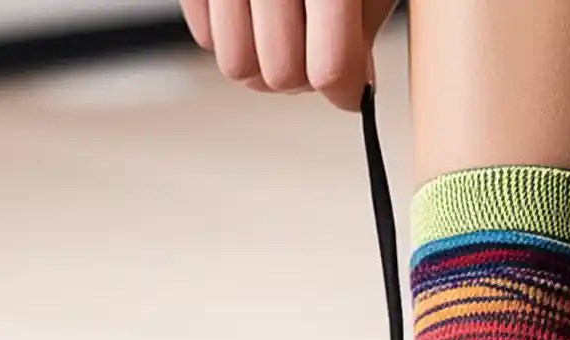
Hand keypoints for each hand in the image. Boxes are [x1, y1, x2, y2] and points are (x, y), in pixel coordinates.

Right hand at [180, 0, 396, 109]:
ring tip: (285, 36)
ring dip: (264, 66)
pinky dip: (231, 37)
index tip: (352, 95)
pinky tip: (254, 13)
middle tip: (316, 54)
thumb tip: (357, 88)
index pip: (331, 69)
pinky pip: (205, 38)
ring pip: (237, 68)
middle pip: (281, 77)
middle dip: (305, 79)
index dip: (347, 93)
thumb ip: (364, 28)